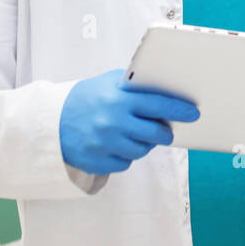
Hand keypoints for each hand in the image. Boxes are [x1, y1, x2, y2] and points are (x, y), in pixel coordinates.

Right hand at [60, 69, 198, 175]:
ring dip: (145, 144)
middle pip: (155, 133)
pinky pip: (125, 163)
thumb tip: (166, 91)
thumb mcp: (108, 82)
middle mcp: (113, 123)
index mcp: (118, 100)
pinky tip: (117, 144)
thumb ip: (135, 85)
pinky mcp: (98, 162)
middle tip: (166, 130)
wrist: (50, 121)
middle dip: (164, 132)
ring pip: (142, 150)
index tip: (193, 113)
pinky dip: (126, 155)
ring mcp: (105, 145)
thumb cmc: (85, 98)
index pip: (159, 104)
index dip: (180, 109)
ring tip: (136, 134)